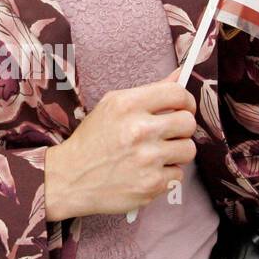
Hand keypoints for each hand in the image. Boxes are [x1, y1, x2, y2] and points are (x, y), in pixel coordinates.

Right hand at [45, 70, 197, 220]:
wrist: (70, 178)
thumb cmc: (92, 140)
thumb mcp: (112, 107)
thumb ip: (148, 93)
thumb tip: (181, 75)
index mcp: (127, 104)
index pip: (177, 94)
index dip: (186, 101)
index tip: (182, 108)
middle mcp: (139, 129)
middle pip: (188, 122)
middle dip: (180, 128)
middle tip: (166, 134)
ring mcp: (147, 158)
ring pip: (188, 149)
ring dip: (175, 153)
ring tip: (155, 154)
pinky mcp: (152, 184)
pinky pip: (178, 175)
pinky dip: (165, 175)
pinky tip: (146, 172)